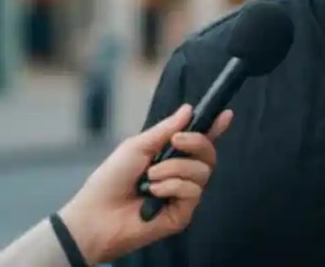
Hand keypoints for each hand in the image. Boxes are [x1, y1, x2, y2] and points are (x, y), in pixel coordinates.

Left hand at [57, 104, 232, 263]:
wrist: (97, 213)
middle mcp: (181, 175)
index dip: (215, 128)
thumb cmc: (111, 179)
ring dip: (174, 169)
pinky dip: (172, 186)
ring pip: (202, 172)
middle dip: (196, 142)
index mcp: (170, 156)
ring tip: (150, 177)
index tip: (226, 114)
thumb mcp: (137, 146)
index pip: (199, 141)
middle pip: (209, 154)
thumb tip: (188, 109)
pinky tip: (153, 193)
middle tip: (176, 142)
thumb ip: (165, 130)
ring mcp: (183, 196)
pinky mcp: (182, 214)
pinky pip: (192, 191)